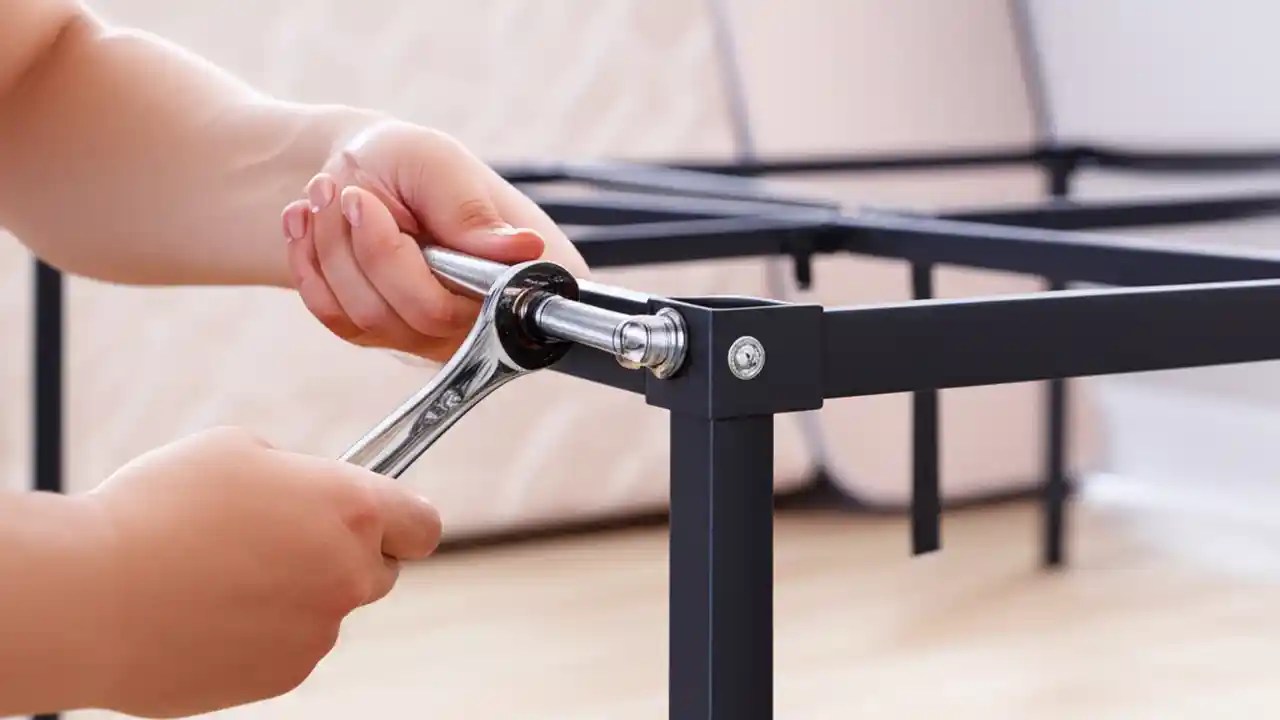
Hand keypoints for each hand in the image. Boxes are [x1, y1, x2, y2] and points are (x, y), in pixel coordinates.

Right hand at [81, 427, 440, 717]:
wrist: (90, 597)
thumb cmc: (158, 509)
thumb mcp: (237, 451)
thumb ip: (300, 474)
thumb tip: (313, 493)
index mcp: (351, 509)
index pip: (424, 524)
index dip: (405, 520)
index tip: (385, 519)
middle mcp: (348, 574)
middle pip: (382, 570)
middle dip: (347, 555)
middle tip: (285, 539)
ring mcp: (318, 632)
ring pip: (328, 609)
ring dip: (298, 594)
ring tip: (224, 573)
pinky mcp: (283, 676)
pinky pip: (290, 646)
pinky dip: (263, 632)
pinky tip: (211, 611)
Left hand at [280, 120, 587, 361]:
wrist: (367, 165)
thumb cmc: (411, 163)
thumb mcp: (439, 166)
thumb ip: (472, 213)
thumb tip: (526, 250)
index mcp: (515, 276)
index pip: (476, 303)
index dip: (413, 261)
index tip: (362, 200)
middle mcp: (480, 317)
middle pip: (418, 315)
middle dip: (364, 248)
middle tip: (342, 189)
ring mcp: (428, 334)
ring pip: (371, 318)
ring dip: (333, 251)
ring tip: (326, 194)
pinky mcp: (381, 335)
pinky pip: (337, 318)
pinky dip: (310, 268)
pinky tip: (306, 224)